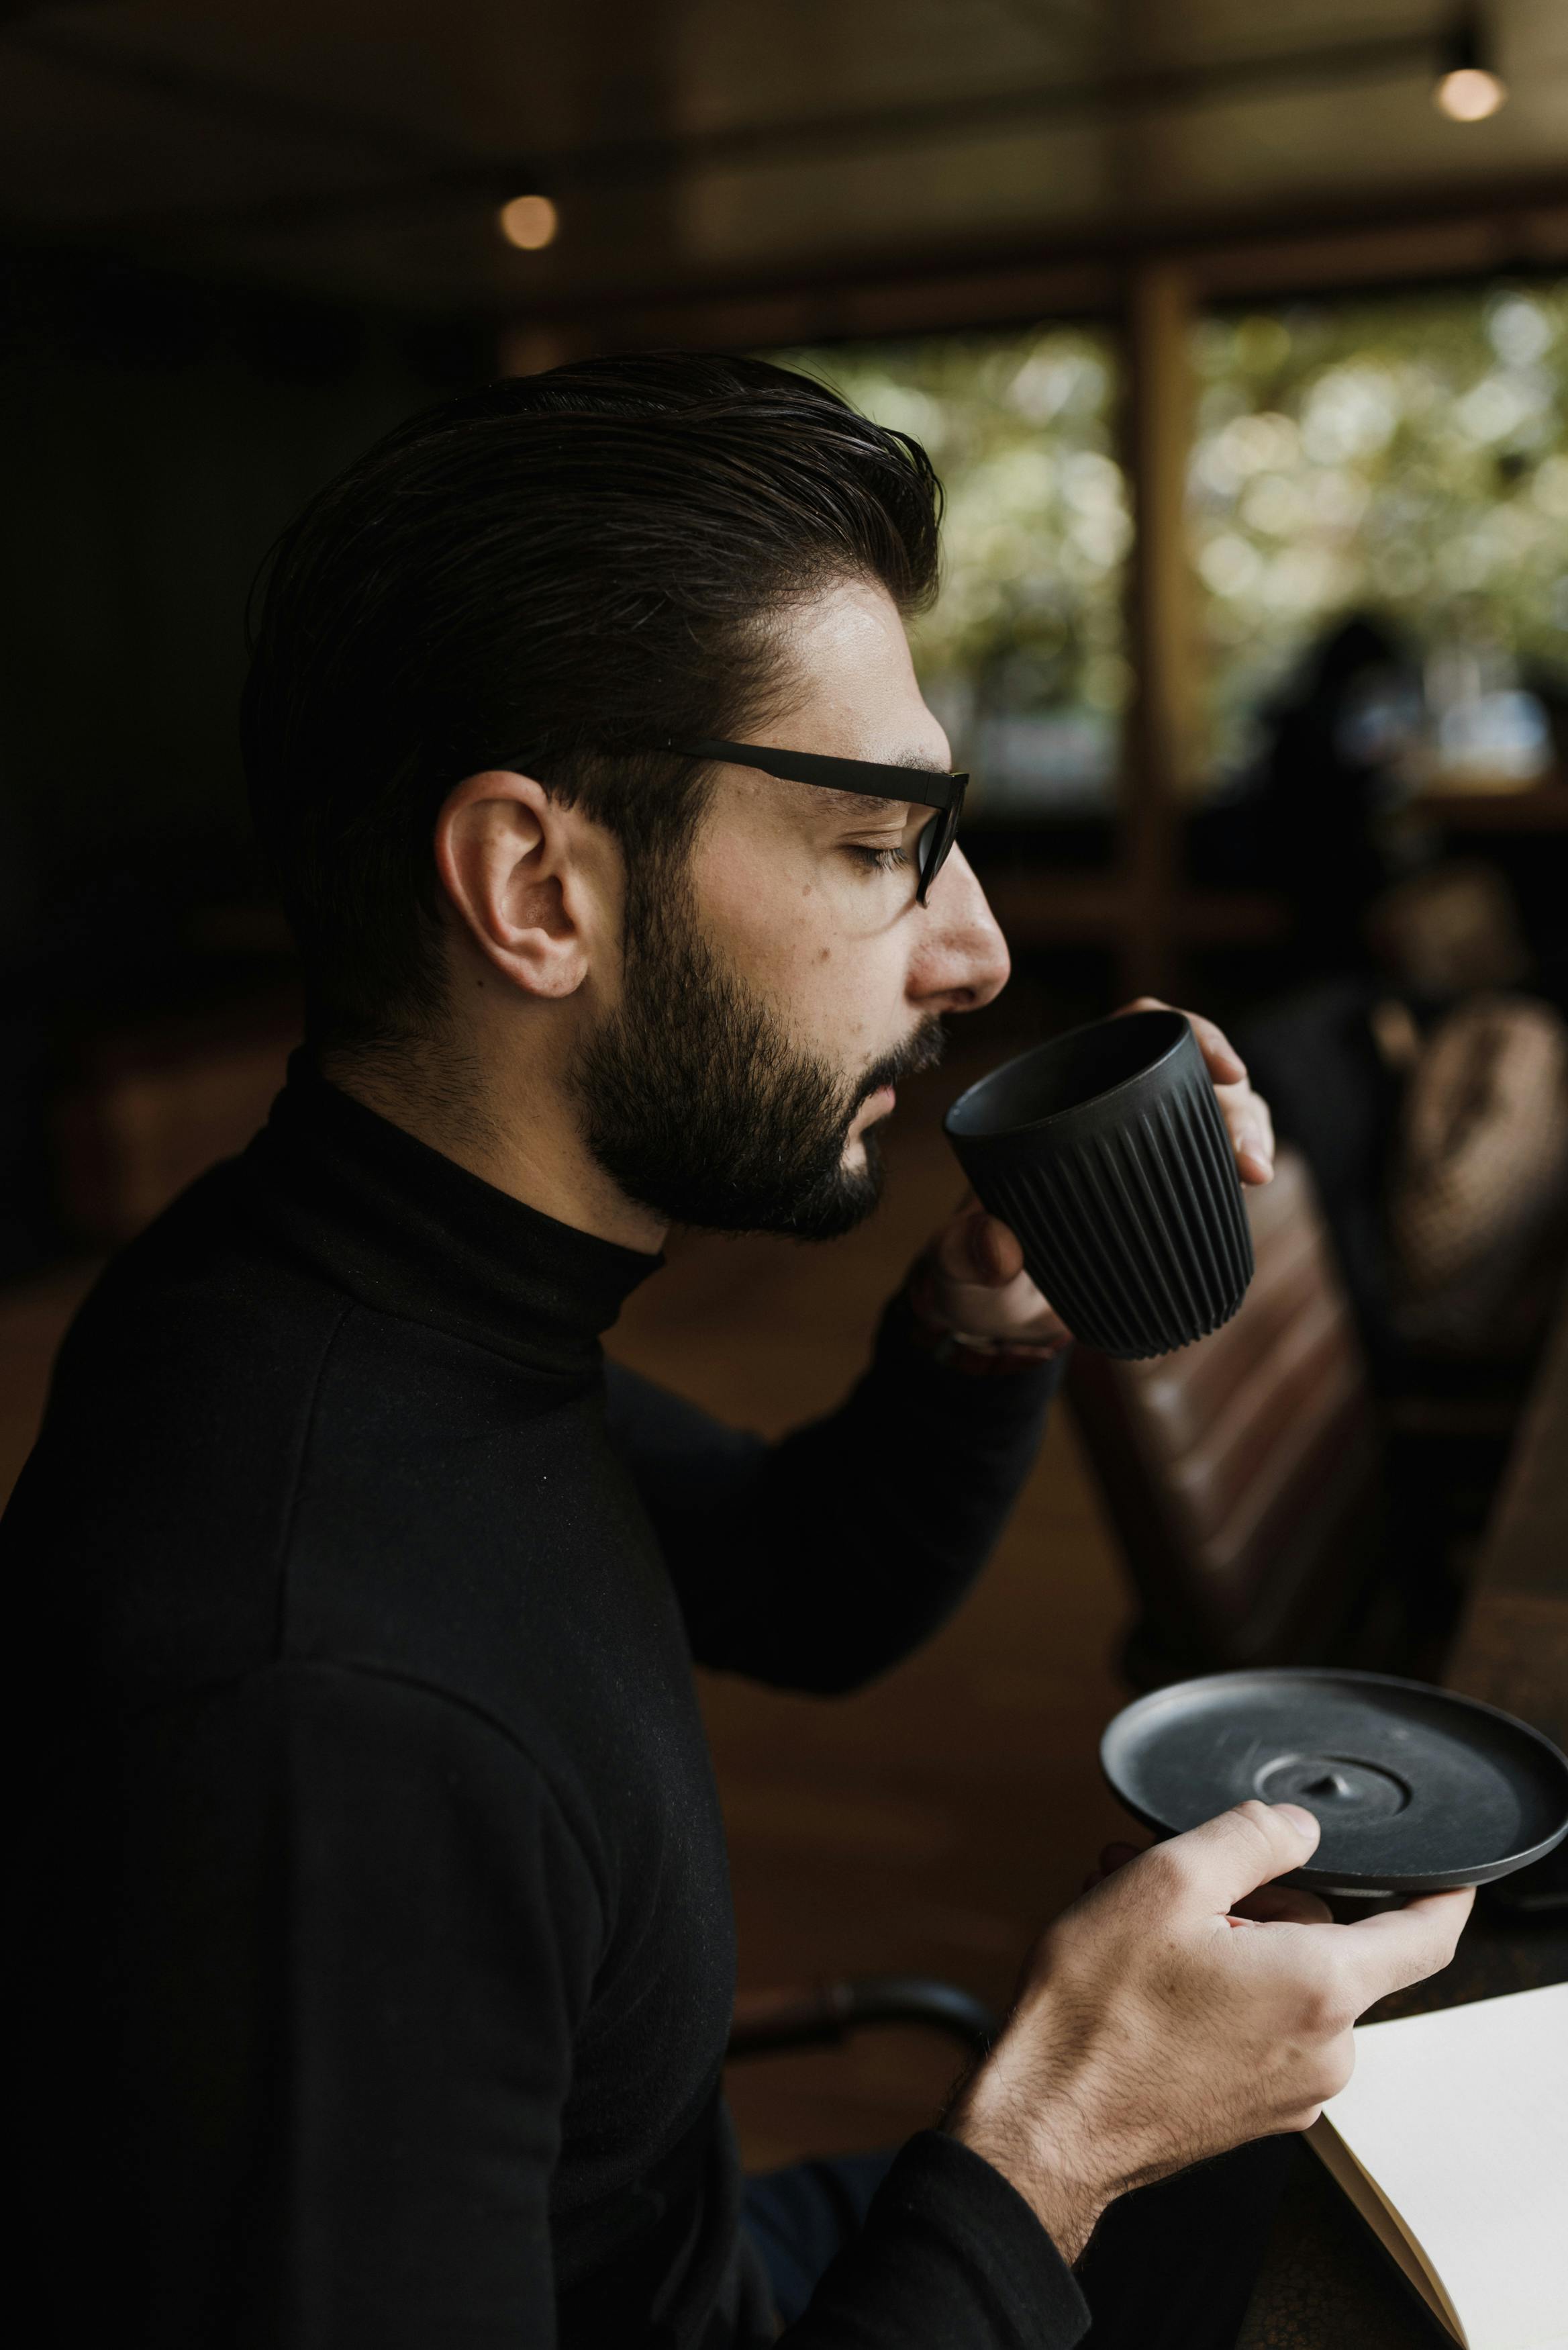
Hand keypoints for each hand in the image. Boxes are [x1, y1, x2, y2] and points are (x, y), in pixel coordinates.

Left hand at [909, 1001, 1275, 1348]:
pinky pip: (1218, 1161)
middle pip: (1192, 1074)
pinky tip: (1252, 1185)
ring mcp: (1147, 1149)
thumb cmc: (973, 1276)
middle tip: (1247, 1160)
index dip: (1187, 1033)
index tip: (1224, 1068)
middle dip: (1234, 1103)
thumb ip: (964, 1256)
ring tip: (1255, 1175)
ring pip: (1219, 1114)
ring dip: (1250, 1132)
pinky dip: (1244, 1164)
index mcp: (1061, 1095)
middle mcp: (1111, 1108)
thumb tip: (998, 1247)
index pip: (1135, 1030)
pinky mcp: (1169, 1190)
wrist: (999, 1320)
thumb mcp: (957, 1267)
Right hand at [948, 1801, 1472, 2262]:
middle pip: (1322, 1941)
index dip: (1442, 1893)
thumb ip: (1251, 1836)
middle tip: (1166, 1874)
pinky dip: (1211, 1987)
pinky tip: (1142, 1970)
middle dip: (1249, 1895)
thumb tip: (1295, 1827)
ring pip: (1278, 1979)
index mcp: (1321, 1988)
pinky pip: (1253, 2024)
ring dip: (1218, 1938)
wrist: (1046, 2124)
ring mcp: (1290, 2090)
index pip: (1425, 1935)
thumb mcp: (1167, 1881)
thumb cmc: (1098, 2013)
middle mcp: (1323, 2050)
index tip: (1445, 1875)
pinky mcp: (1251, 2110)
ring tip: (1131, 1922)